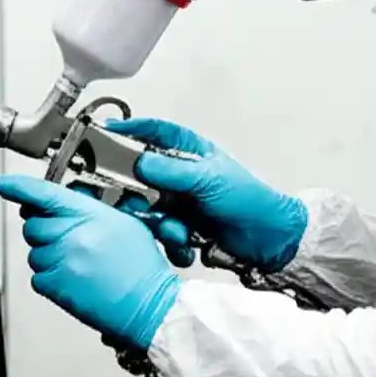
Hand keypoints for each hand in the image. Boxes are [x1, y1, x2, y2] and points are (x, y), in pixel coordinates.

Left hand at [0, 174, 180, 350]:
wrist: (148, 305)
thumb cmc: (141, 267)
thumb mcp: (125, 222)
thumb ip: (91, 210)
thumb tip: (67, 205)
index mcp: (89, 215)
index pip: (45, 194)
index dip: (18, 187)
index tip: (2, 185)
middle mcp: (71, 236)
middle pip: (33, 224)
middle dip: (44, 229)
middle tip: (68, 238)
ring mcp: (61, 262)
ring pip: (34, 251)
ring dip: (48, 254)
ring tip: (78, 263)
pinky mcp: (55, 287)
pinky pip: (37, 276)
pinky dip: (49, 277)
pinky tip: (73, 278)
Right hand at [108, 117, 307, 271]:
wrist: (269, 241)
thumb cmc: (248, 200)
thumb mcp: (208, 179)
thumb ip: (171, 170)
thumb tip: (139, 162)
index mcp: (189, 151)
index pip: (153, 132)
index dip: (130, 129)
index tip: (106, 131)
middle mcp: (180, 174)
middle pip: (140, 176)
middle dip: (139, 196)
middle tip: (139, 205)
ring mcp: (179, 201)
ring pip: (148, 208)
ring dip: (160, 224)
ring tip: (179, 233)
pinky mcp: (181, 226)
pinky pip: (160, 232)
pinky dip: (171, 243)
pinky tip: (187, 247)